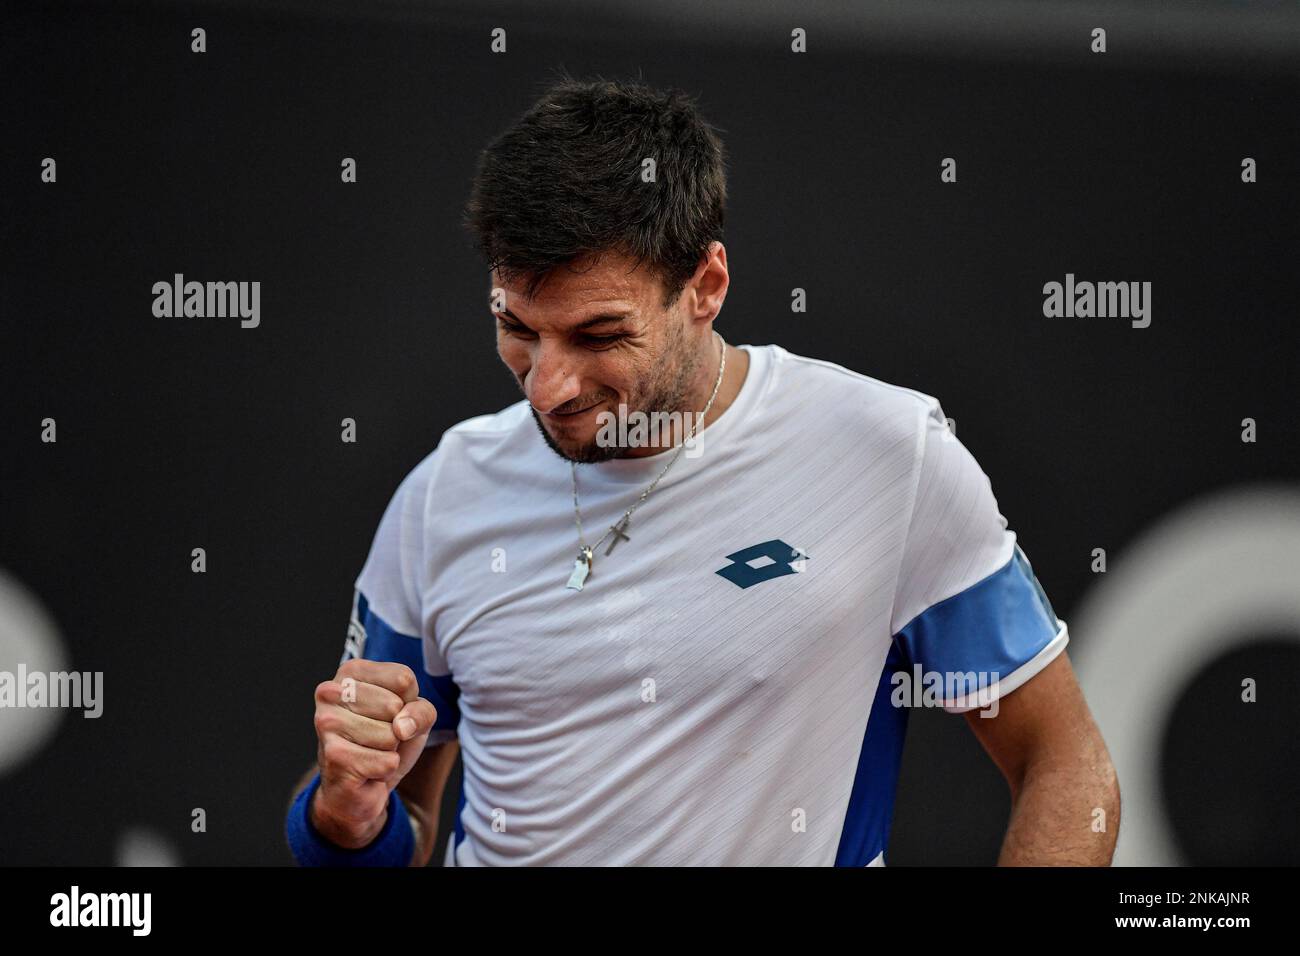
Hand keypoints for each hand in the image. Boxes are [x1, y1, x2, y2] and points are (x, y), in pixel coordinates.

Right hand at [309, 659, 437, 846]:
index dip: (408, 702)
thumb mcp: (415, 716)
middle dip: (397, 728)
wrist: (359, 787)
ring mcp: (327, 723)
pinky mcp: (333, 755)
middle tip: (377, 736)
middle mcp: (331, 692)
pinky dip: (384, 770)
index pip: (404, 678)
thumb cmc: (386, 740)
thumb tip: (401, 727)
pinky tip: (365, 769)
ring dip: (389, 750)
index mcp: (351, 671)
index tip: (389, 713)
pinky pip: (386, 762)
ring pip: (391, 735)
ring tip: (370, 751)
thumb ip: (422, 711)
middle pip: (395, 705)